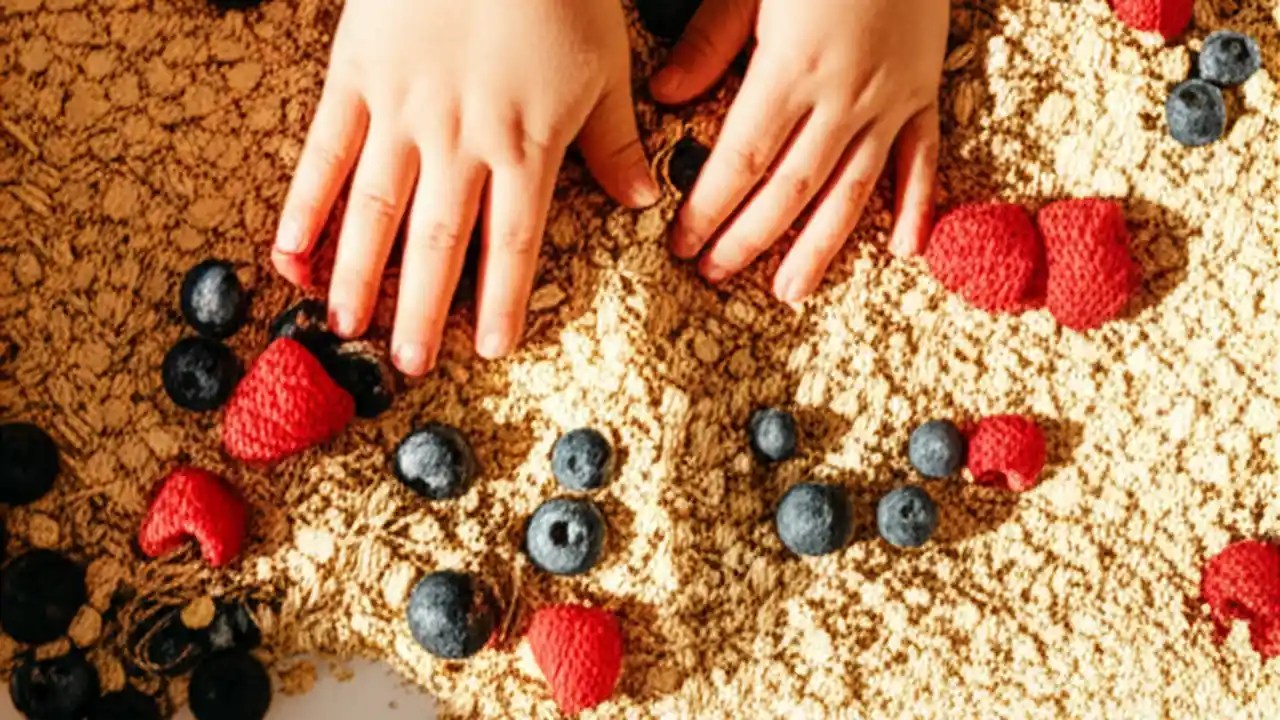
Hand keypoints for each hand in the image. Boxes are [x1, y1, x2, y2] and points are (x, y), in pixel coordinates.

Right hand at [273, 0, 658, 375]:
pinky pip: (323, 152)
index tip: (488, 350)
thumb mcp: (605, 65)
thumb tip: (645, 202)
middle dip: (422, 310)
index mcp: (525, 144)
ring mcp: (399, 111)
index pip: (514, 243)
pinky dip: (303, 204)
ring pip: (373, 209)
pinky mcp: (353, 77)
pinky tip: (287, 252)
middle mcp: (458, 142)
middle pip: (438, 242)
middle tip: (407, 365)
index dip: (500, 301)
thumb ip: (616, 142)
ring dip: (357, 274)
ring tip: (342, 326)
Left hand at [651, 0, 947, 302]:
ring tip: (790, 292)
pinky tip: (901, 251)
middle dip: (748, 240)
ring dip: (819, 248)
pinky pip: (923, 161)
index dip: (709, 210)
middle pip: (789, 189)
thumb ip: (709, 42)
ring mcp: (891, 101)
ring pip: (852, 191)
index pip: (741, 161)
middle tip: (714, 275)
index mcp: (792, 69)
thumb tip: (665, 98)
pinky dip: (914, 206)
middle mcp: (844, 98)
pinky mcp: (926, 93)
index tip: (681, 245)